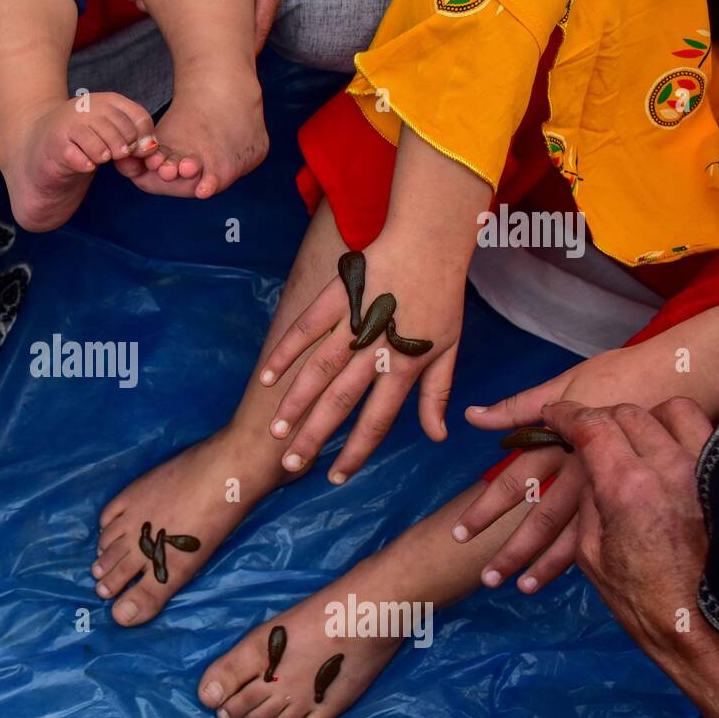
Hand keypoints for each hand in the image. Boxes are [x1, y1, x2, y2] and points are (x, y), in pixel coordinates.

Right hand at [258, 233, 465, 481]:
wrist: (431, 240)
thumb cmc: (442, 297)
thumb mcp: (450, 349)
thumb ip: (437, 394)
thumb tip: (437, 437)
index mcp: (406, 365)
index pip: (378, 419)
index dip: (356, 450)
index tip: (335, 476)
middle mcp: (377, 349)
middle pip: (341, 401)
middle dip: (315, 435)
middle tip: (290, 462)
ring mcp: (354, 322)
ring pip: (319, 369)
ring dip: (296, 401)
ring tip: (276, 429)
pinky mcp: (337, 297)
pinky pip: (306, 328)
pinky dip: (286, 352)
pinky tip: (268, 376)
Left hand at [455, 304, 718, 591]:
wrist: (683, 379)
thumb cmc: (622, 374)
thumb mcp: (566, 385)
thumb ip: (517, 407)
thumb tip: (472, 416)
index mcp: (556, 444)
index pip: (510, 483)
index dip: (484, 510)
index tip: (461, 534)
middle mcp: (578, 471)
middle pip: (539, 520)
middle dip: (512, 551)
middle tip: (488, 578)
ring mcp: (608, 486)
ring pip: (572, 535)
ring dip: (546, 564)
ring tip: (523, 588)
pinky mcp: (632, 493)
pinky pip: (605, 530)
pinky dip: (586, 553)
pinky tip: (570, 571)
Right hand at [543, 398, 711, 645]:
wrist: (700, 624)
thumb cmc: (640, 597)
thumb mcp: (591, 551)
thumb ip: (590, 500)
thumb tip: (592, 468)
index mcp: (626, 487)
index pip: (591, 426)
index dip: (566, 415)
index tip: (552, 415)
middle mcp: (668, 469)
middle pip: (628, 414)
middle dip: (601, 417)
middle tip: (587, 431)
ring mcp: (703, 470)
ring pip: (673, 412)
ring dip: (646, 418)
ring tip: (632, 435)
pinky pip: (703, 433)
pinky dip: (681, 431)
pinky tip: (669, 448)